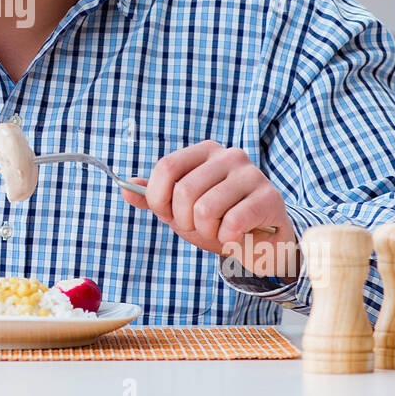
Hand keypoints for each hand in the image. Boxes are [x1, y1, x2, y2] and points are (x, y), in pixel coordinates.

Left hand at [120, 141, 299, 279]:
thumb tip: (125, 189)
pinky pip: (233, 222)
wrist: (262, 243)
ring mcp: (252, 174)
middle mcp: (229, 156)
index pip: (166, 167)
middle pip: (184, 191)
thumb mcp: (181, 210)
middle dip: (184, 220)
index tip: (167, 214)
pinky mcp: (269, 198)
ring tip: (220, 231)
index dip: (158, 198)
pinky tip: (237, 236)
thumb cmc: (219, 221)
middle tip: (199, 227)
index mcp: (205, 152)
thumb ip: (154, 198)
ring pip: (206, 208)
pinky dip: (228, 238)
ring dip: (207, 232)